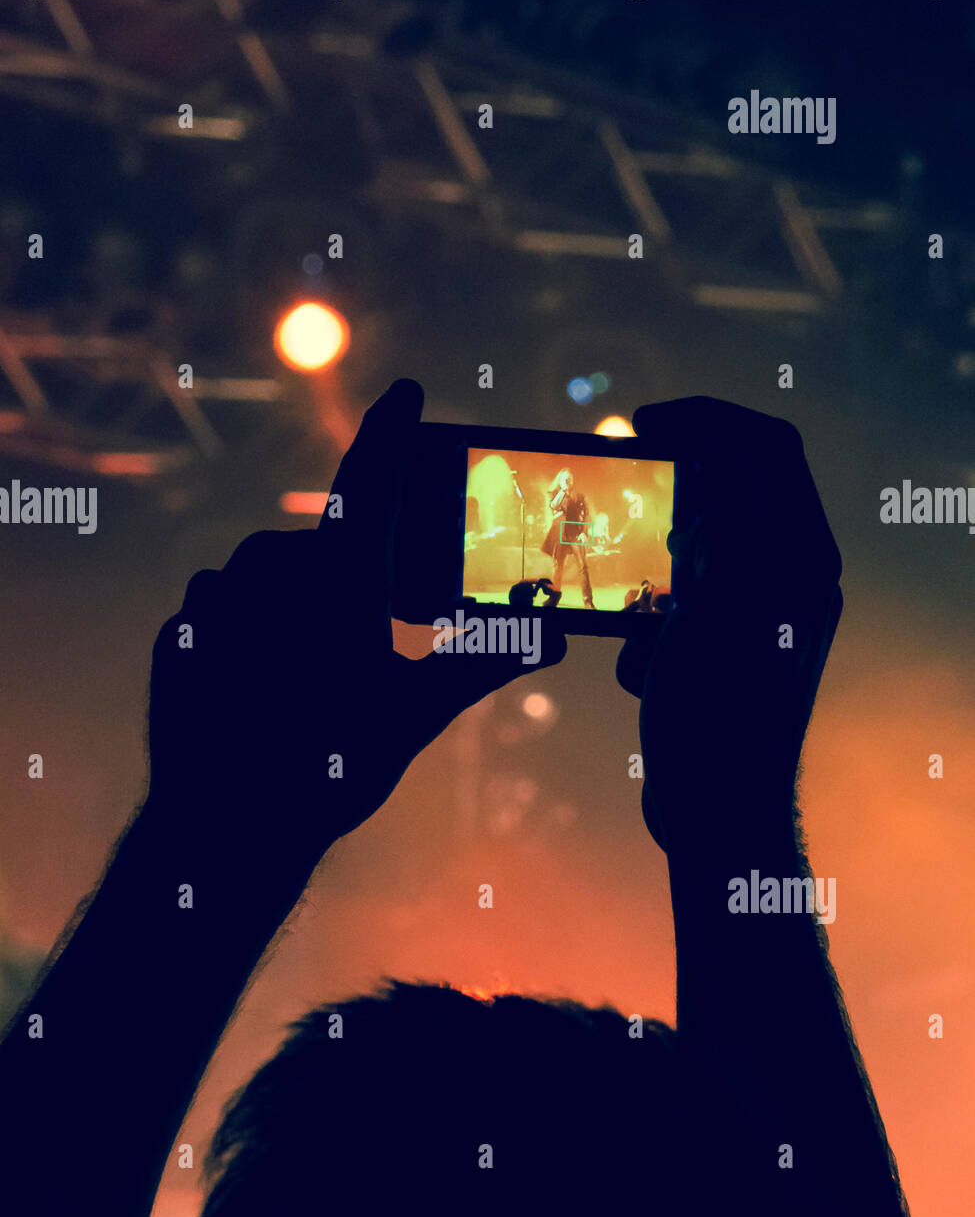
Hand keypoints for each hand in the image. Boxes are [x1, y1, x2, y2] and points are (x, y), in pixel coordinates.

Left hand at [146, 380, 565, 892]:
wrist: (221, 826)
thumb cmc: (331, 765)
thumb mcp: (416, 713)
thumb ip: (483, 660)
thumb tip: (554, 635)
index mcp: (338, 574)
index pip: (373, 476)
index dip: (393, 428)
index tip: (407, 389)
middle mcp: (270, 567)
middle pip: (324, 551)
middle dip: (346, 587)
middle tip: (361, 652)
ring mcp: (215, 596)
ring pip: (268, 577)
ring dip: (291, 607)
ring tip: (307, 680)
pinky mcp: (178, 629)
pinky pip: (220, 607)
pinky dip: (244, 628)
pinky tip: (257, 683)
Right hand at [616, 397, 841, 855]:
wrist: (720, 816)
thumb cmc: (720, 722)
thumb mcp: (716, 615)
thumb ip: (722, 537)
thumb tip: (714, 490)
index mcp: (800, 559)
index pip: (770, 449)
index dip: (710, 419)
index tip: (645, 422)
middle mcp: (789, 581)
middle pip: (734, 495)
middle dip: (674, 499)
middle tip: (627, 508)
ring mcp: (758, 619)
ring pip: (699, 554)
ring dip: (654, 571)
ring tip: (630, 607)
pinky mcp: (726, 655)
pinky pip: (681, 610)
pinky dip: (649, 626)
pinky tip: (640, 668)